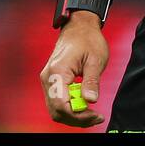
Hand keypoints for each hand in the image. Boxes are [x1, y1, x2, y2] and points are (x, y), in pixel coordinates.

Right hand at [40, 12, 108, 127]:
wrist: (78, 27)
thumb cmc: (88, 39)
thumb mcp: (95, 59)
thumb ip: (91, 81)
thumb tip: (91, 100)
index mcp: (57, 72)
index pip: (61, 104)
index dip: (78, 115)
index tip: (96, 115)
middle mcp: (48, 78)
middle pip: (57, 110)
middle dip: (76, 118)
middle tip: (97, 117)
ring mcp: (48, 80)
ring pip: (56, 109)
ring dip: (73, 115)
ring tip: (93, 114)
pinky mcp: (52, 81)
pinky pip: (58, 101)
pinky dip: (70, 108)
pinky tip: (85, 105)